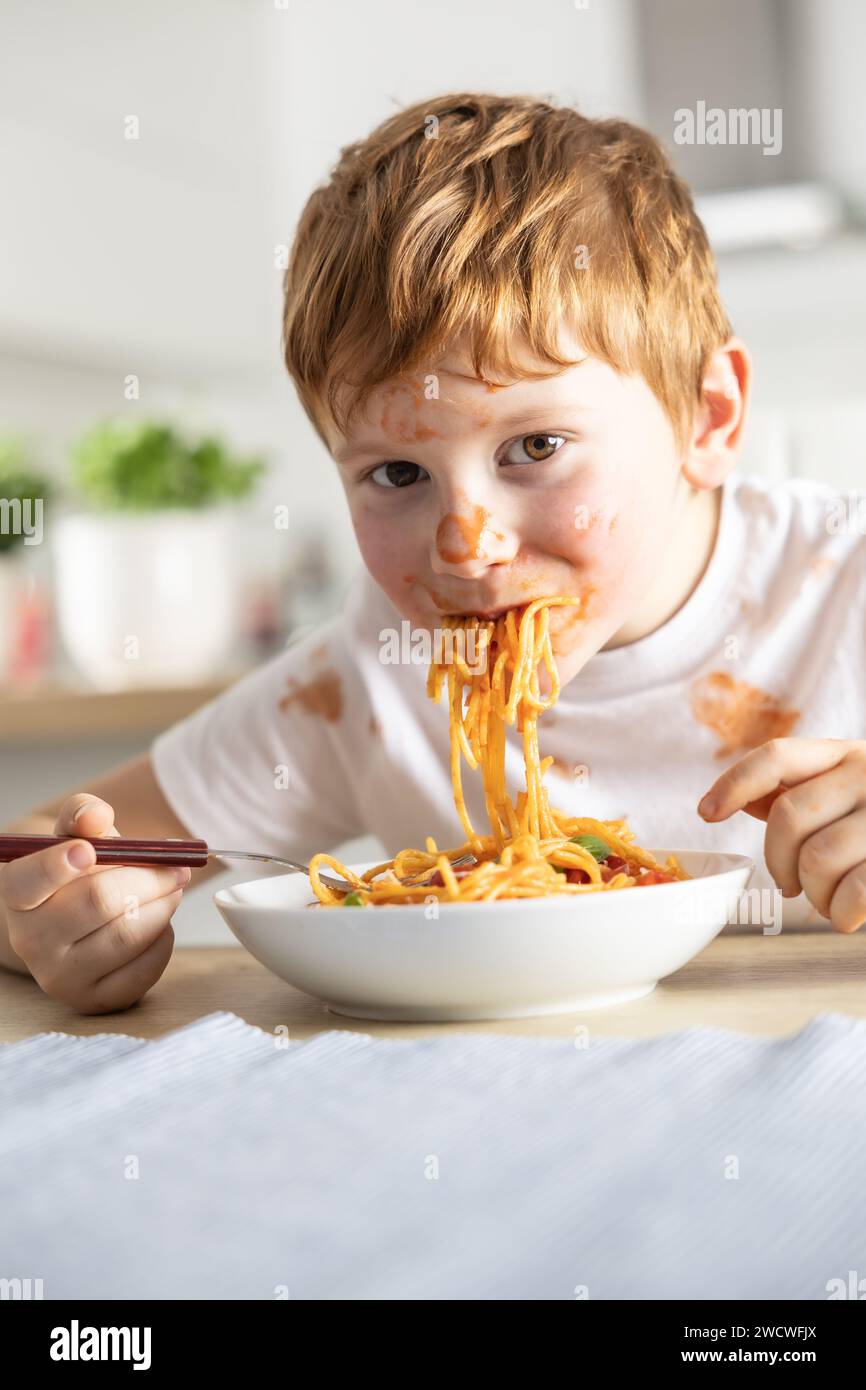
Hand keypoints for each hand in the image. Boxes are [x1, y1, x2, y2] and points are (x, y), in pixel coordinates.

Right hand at [0, 795, 188, 1010]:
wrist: (76, 920)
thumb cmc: (78, 872)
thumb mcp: (75, 834)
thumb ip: (83, 815)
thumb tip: (95, 816)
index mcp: (18, 894)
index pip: (28, 882)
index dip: (58, 865)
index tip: (88, 851)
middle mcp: (30, 941)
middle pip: (99, 902)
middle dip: (149, 879)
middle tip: (175, 868)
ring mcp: (59, 977)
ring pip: (128, 935)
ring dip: (164, 907)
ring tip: (171, 891)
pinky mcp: (94, 1000)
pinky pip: (145, 968)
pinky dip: (164, 940)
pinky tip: (159, 925)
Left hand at [697, 738, 865, 931]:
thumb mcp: (852, 793)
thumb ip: (804, 792)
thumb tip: (742, 800)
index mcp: (849, 753)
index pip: (777, 757)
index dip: (734, 782)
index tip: (706, 813)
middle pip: (787, 816)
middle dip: (778, 862)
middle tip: (792, 885)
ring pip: (817, 858)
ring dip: (813, 894)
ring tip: (827, 902)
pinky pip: (857, 889)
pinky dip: (841, 912)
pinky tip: (847, 917)